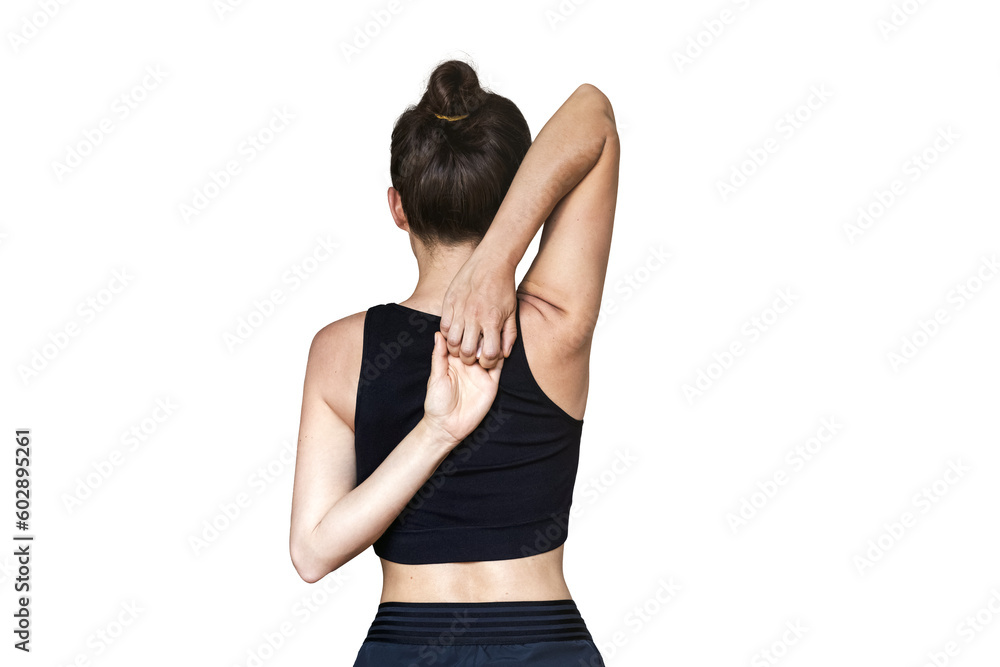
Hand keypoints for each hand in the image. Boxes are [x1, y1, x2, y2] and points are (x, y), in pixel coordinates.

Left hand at [422, 331, 503, 448]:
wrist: (447, 426)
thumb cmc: (436, 403)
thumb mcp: (435, 377)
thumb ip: (439, 356)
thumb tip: (438, 334)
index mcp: (453, 361)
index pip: (461, 340)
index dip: (463, 329)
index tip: (466, 315)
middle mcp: (468, 364)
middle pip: (477, 343)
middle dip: (480, 332)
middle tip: (481, 322)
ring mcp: (481, 373)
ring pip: (490, 351)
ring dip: (491, 342)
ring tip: (489, 334)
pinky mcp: (491, 383)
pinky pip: (498, 367)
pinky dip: (501, 356)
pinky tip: (500, 348)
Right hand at [439, 250, 517, 367]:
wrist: (492, 261)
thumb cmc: (503, 287)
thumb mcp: (512, 313)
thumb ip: (509, 335)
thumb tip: (504, 354)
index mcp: (492, 321)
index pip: (488, 355)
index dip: (488, 362)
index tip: (488, 359)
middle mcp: (474, 317)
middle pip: (467, 352)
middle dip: (470, 359)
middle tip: (473, 355)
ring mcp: (460, 309)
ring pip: (451, 342)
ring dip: (456, 348)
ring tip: (462, 345)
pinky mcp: (449, 302)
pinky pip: (443, 326)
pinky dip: (447, 334)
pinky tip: (455, 332)